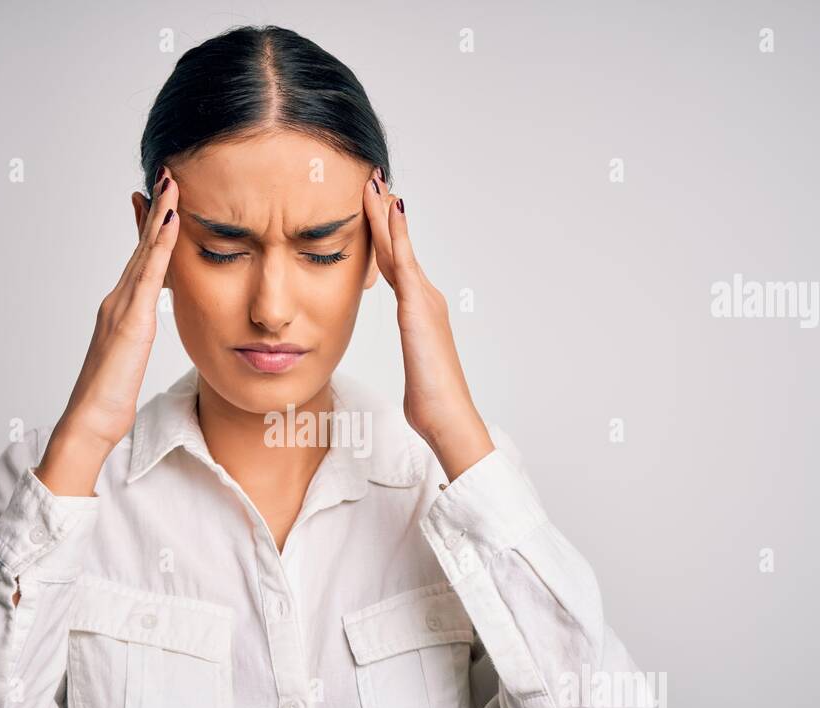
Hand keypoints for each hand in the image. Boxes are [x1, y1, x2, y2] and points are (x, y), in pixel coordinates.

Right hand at [36, 165, 181, 496]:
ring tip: (174, 183)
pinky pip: (149, 275)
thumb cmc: (108, 399)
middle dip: (155, 208)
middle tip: (169, 173)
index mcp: (121, 309)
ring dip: (160, 215)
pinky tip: (172, 222)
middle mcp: (117, 300)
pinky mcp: (129, 321)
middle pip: (141, 246)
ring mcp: (121, 307)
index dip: (151, 227)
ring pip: (144, 252)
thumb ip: (136, 339)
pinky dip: (160, 245)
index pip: (141, 260)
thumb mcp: (130, 360)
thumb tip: (144, 331)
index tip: (162, 198)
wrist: (89, 421)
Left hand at [363, 168, 494, 481]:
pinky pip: (404, 261)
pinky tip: (390, 208)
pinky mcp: (419, 306)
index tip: (371, 208)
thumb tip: (413, 360)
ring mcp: (424, 299)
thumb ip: (412, 356)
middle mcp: (425, 298)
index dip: (382, 235)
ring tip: (374, 182)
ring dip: (386, 213)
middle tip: (372, 179)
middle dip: (384, 213)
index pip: (394, 264)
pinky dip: (396, 233)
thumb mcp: (415, 371)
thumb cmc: (432, 402)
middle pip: (397, 247)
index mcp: (419, 311)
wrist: (448, 416)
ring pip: (399, 247)